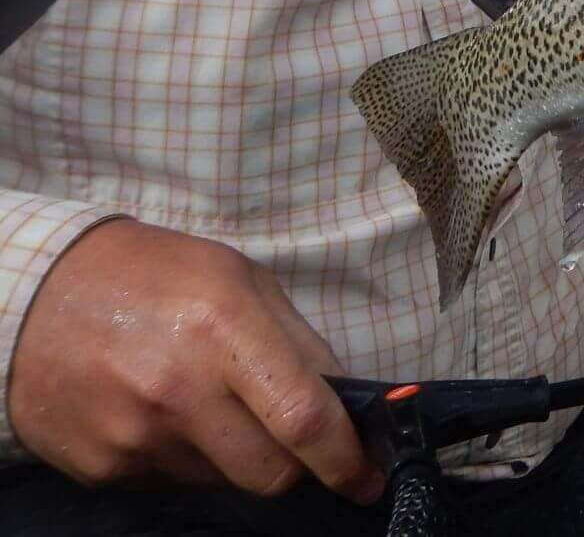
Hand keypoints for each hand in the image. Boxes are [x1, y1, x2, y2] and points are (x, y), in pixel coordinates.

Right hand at [8, 218, 382, 502]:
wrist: (39, 296)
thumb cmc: (157, 276)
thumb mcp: (241, 281)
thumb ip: (300, 345)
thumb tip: (349, 404)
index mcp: (222, 330)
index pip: (302, 419)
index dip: (346, 458)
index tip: (369, 476)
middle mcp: (177, 392)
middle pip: (270, 474)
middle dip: (297, 464)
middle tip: (292, 436)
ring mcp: (134, 438)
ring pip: (225, 481)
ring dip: (237, 455)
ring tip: (210, 403)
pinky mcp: (102, 469)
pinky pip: (175, 483)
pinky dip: (189, 459)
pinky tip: (166, 415)